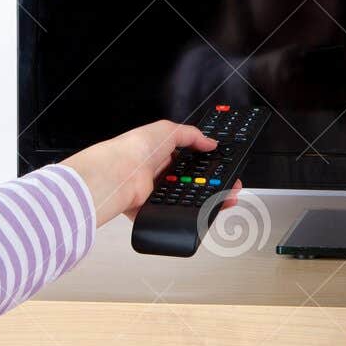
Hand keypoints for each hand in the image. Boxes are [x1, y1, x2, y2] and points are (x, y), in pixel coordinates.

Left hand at [61, 120, 240, 225]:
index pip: (188, 157)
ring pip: (186, 199)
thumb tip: (210, 141)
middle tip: (229, 185)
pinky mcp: (150, 210)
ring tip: (224, 197)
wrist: (116, 175)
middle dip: (211, 183)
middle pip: (191, 180)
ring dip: (206, 200)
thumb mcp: (167, 130)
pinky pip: (173, 215)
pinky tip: (202, 210)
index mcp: (159, 152)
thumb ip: (191, 135)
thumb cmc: (133, 149)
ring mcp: (154, 192)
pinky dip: (188, 214)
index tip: (221, 165)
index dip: (206, 161)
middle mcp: (157, 172)